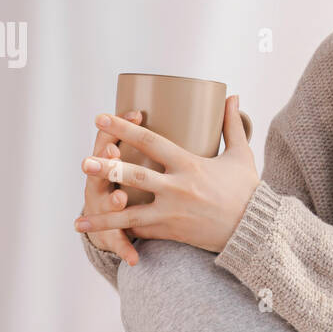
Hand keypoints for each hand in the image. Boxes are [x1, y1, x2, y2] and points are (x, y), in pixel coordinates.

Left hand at [74, 95, 260, 254]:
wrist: (254, 231)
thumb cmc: (247, 191)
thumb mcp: (241, 155)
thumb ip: (232, 125)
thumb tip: (232, 96)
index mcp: (191, 165)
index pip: (152, 143)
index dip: (125, 129)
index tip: (101, 118)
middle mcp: (179, 189)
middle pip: (136, 177)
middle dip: (107, 170)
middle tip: (83, 163)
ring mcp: (173, 213)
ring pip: (132, 214)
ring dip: (103, 216)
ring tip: (78, 220)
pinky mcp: (173, 233)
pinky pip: (142, 231)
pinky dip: (121, 232)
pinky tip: (102, 235)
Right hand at [79, 110, 144, 265]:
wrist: (113, 221)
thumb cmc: (132, 183)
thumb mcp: (139, 161)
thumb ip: (154, 140)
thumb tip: (180, 112)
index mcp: (110, 163)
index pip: (110, 141)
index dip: (119, 128)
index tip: (136, 115)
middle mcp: (101, 184)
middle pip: (102, 170)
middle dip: (107, 161)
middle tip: (112, 151)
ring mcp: (103, 209)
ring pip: (106, 205)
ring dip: (112, 203)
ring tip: (120, 198)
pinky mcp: (110, 233)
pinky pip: (117, 240)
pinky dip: (125, 248)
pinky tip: (134, 258)